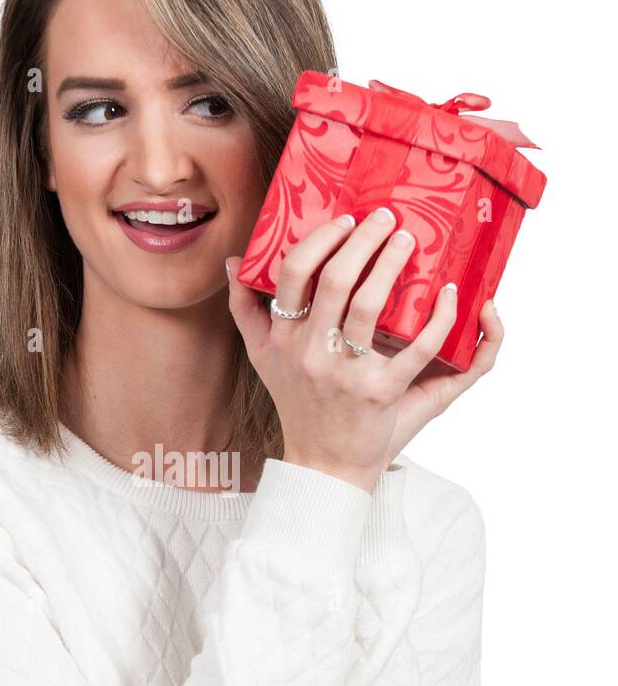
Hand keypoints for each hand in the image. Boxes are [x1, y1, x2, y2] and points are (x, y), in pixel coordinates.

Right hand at [226, 208, 482, 491]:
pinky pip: (418, 346)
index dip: (320, 240)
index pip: (293, 274)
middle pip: (335, 280)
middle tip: (386, 219)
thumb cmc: (298, 405)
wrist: (324, 465)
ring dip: (394, 264)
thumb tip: (235, 262)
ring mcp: (348, 373)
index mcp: (284, 339)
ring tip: (409, 242)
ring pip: (372, 304)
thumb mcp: (263, 359)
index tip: (345, 220)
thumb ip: (246, 311)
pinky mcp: (383, 392)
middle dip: (364, 240)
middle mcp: (311, 353)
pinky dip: (439, 315)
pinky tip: (451, 293)